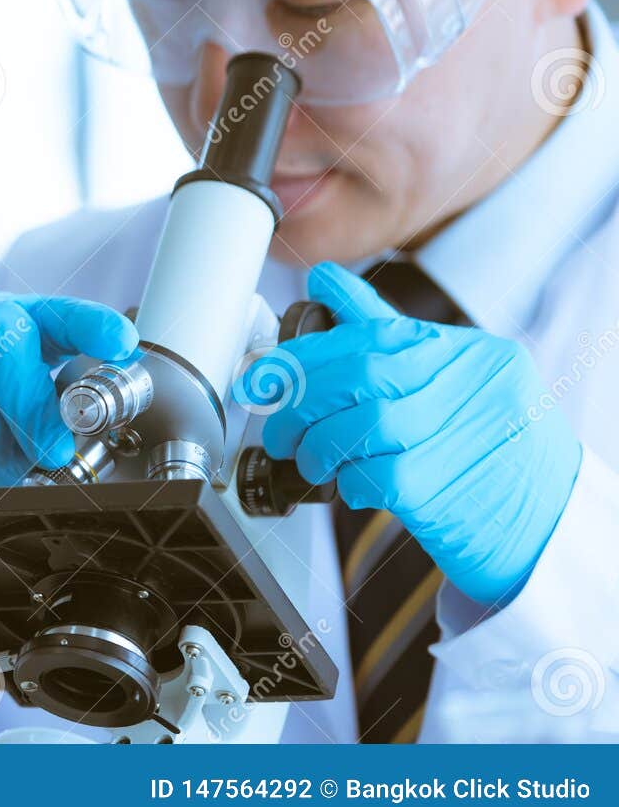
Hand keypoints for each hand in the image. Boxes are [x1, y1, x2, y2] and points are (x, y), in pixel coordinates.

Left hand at [263, 262, 581, 604]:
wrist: (542, 524)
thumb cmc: (485, 447)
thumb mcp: (446, 380)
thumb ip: (384, 336)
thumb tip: (324, 282)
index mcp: (468, 349)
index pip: (368, 334)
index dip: (303, 356)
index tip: (263, 376)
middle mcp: (473, 382)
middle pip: (359, 376)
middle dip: (300, 403)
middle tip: (280, 430)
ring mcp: (464, 432)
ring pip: (360, 424)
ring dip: (317, 447)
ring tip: (312, 462)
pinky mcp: (446, 487)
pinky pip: (372, 475)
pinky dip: (346, 482)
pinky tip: (350, 487)